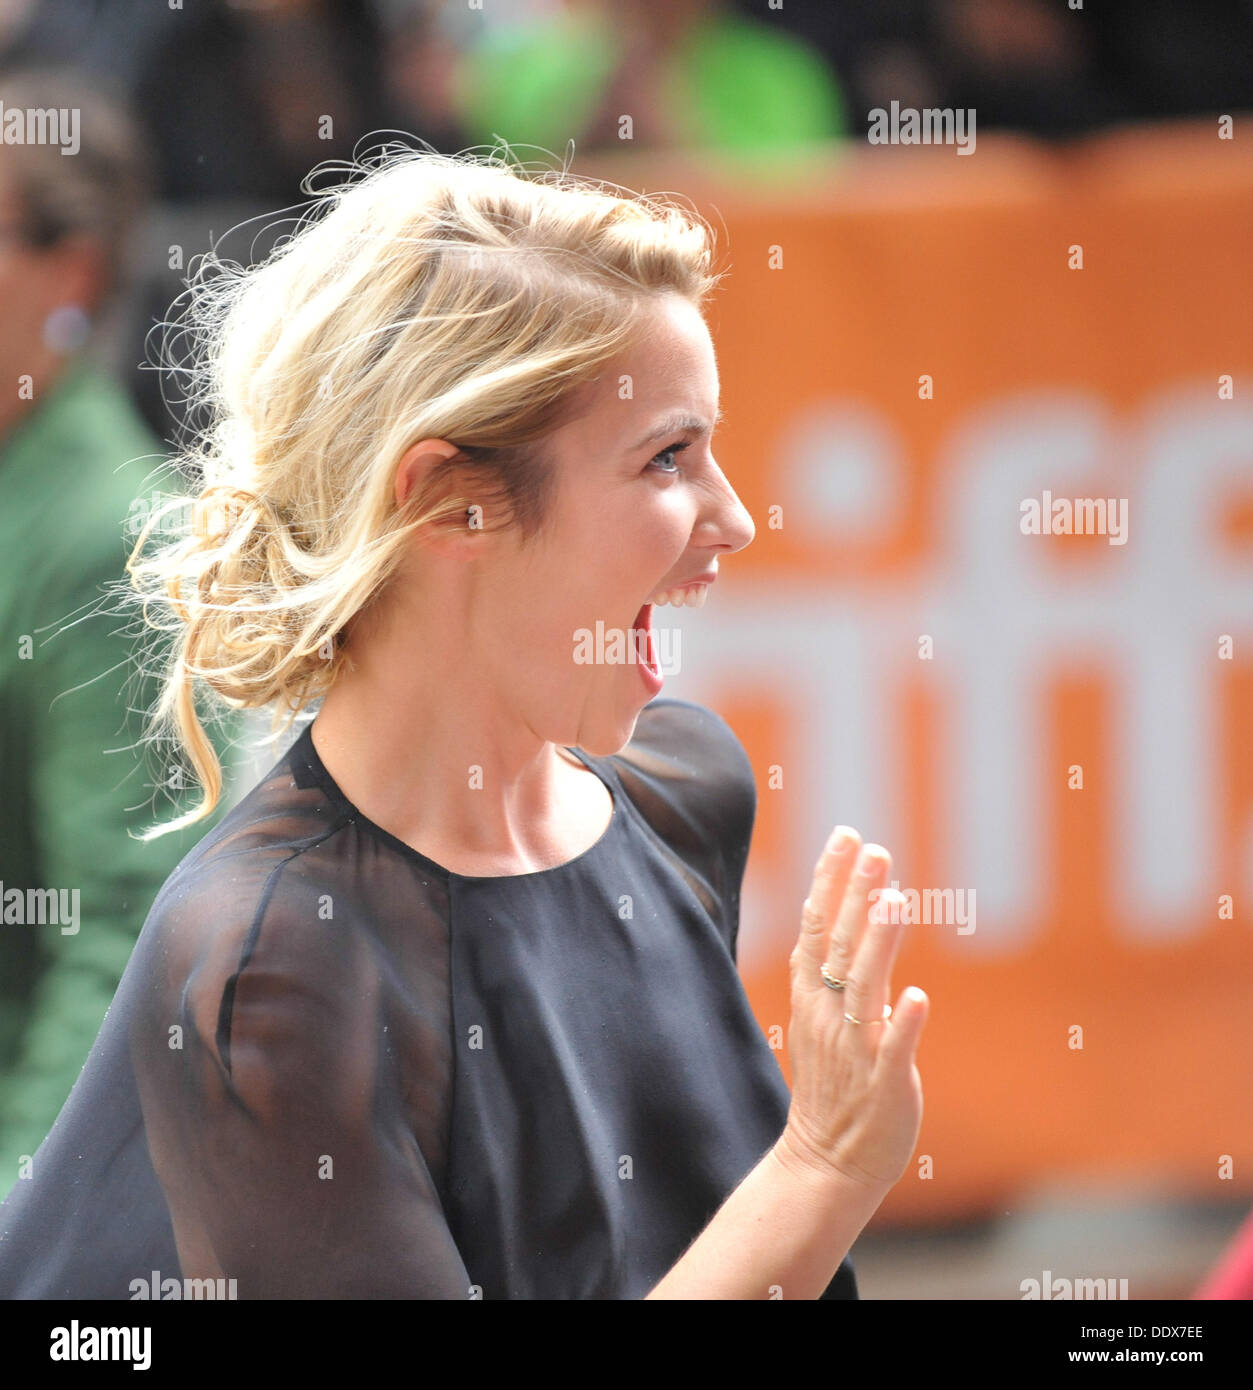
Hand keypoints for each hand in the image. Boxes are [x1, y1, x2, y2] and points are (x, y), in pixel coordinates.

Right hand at [777, 827, 927, 1192]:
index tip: (845, 835)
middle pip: (841, 944)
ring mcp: (855, 1049)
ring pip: (864, 987)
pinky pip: (892, 1051)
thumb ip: (837, 968)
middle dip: (856, 894)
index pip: (817, 925)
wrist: (826, 1162)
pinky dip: (903, 1024)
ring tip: (892, 899)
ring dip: (878, 943)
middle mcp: (829, 1015)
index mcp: (813, 997)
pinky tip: (917, 997)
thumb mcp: (821, 1018)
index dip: (829, 879)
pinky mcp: (882, 1084)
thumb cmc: (833, 1085)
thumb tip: (856, 911)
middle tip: (874, 848)